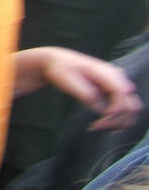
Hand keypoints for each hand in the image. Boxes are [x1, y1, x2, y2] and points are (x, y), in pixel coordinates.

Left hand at [18, 47, 142, 130]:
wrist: (57, 62)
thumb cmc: (61, 69)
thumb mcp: (68, 81)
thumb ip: (86, 94)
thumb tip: (100, 108)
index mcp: (107, 73)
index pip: (122, 94)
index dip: (116, 110)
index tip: (101, 119)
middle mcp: (117, 78)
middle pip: (131, 104)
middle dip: (119, 119)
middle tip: (97, 126)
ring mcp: (117, 85)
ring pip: (130, 109)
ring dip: (118, 122)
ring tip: (97, 126)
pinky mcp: (113, 92)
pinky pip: (122, 108)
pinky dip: (115, 119)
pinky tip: (100, 123)